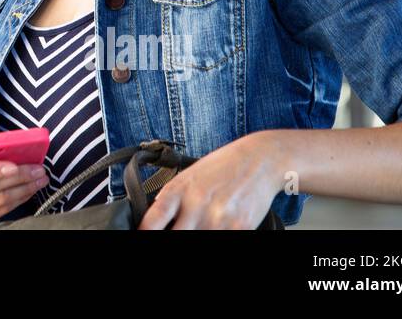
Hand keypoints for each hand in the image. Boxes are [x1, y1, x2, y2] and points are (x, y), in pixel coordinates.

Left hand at [137, 132, 287, 228]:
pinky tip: (218, 226)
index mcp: (180, 189)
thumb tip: (153, 221)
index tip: (142, 235)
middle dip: (175, 236)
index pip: (154, 218)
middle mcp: (196, 205)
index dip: (145, 231)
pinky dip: (218, 236)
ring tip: (203, 224)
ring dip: (198, 235)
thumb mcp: (190, 176)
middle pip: (176, 236)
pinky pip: (223, 241)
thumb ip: (172, 198)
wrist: (259, 160)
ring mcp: (218, 218)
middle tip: (182, 228)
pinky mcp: (240, 228)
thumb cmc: (222, 167)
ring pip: (198, 241)